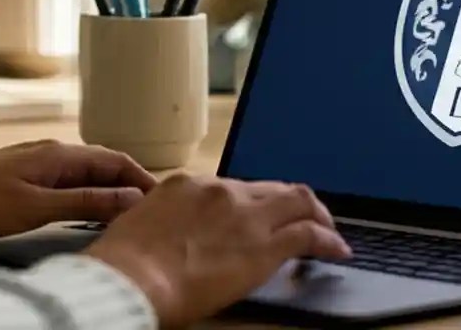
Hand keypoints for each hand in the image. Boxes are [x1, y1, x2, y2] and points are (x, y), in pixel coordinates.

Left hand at [0, 140, 156, 243]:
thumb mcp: (38, 207)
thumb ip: (86, 201)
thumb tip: (131, 197)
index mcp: (60, 154)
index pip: (116, 160)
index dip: (141, 178)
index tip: (161, 200)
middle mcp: (54, 152)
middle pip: (105, 165)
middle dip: (130, 184)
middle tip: (150, 211)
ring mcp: (39, 162)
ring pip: (88, 174)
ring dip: (110, 190)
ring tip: (128, 215)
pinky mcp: (27, 175)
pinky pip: (70, 181)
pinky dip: (89, 194)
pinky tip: (92, 212)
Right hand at [85, 175, 350, 327]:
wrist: (131, 276)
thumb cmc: (124, 263)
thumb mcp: (138, 226)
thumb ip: (164, 222)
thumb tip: (170, 238)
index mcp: (188, 184)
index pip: (234, 188)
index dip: (252, 203)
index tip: (256, 217)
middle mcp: (222, 191)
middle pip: (270, 188)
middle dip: (291, 203)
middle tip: (304, 219)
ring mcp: (246, 215)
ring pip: (299, 201)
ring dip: (317, 215)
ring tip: (327, 231)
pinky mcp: (264, 245)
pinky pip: (309, 234)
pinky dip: (328, 240)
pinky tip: (337, 251)